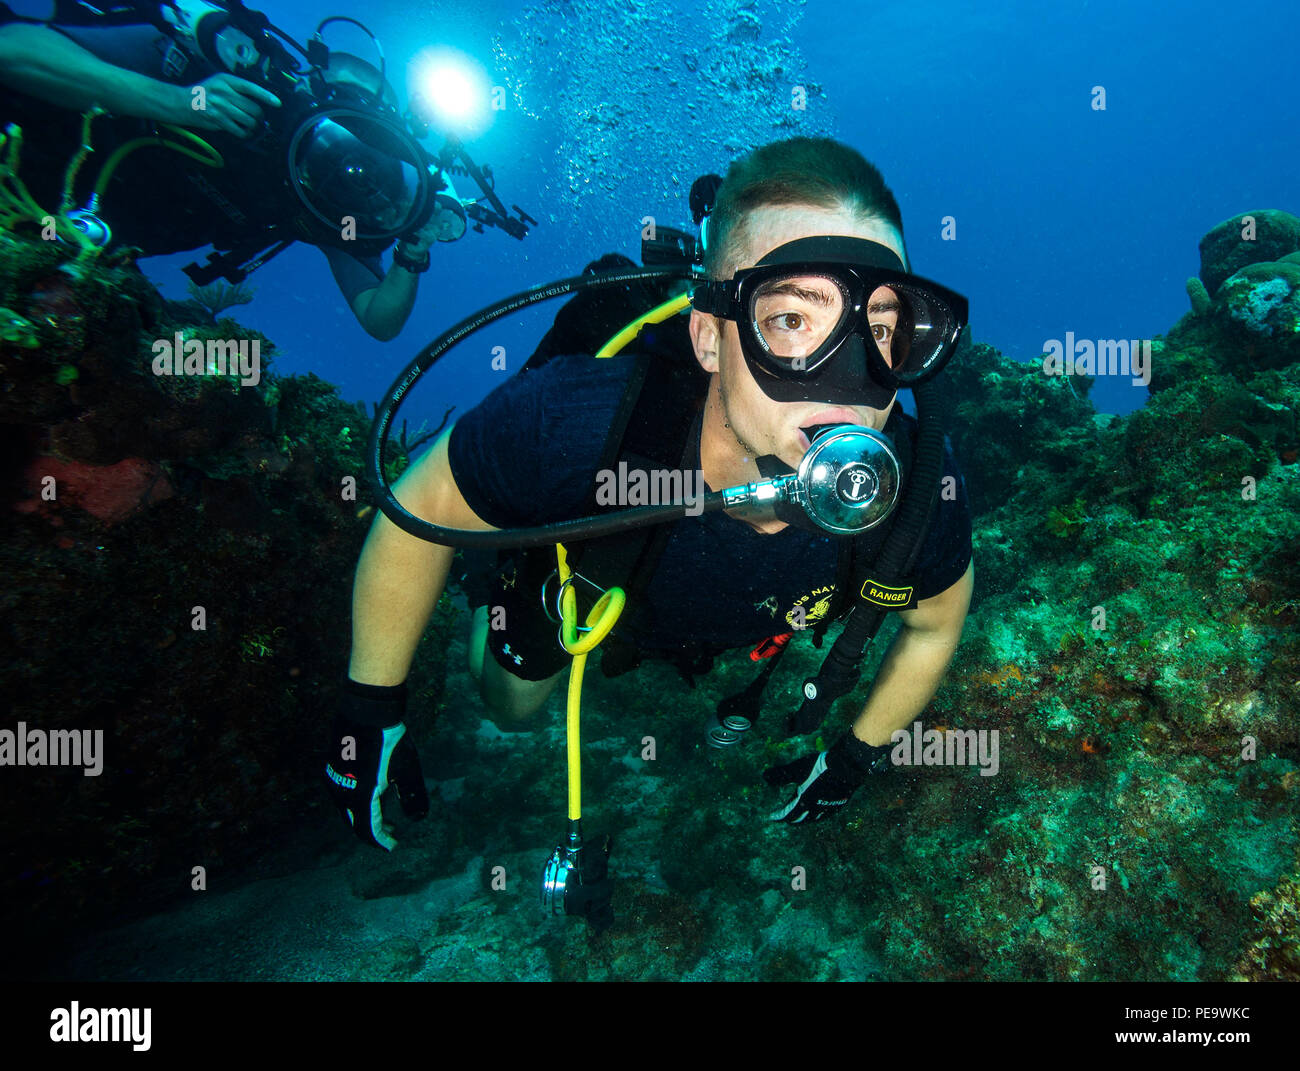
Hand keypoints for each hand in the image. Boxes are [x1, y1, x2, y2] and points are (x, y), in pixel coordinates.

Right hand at [183, 73, 279, 137]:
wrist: (184, 102)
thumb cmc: (206, 92)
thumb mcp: (219, 82)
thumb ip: (237, 89)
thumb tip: (259, 102)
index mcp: (226, 80)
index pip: (250, 87)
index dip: (265, 96)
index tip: (277, 103)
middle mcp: (224, 93)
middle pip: (253, 108)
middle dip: (260, 116)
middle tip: (258, 118)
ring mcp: (221, 107)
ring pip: (248, 121)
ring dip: (253, 126)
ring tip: (251, 125)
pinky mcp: (218, 120)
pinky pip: (239, 130)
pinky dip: (245, 133)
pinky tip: (244, 131)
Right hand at [326, 681, 428, 849]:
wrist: (366, 711)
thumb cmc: (389, 741)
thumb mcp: (407, 770)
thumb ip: (412, 796)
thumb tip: (418, 818)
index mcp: (360, 799)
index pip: (369, 831)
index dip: (382, 841)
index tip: (393, 845)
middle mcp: (341, 794)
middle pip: (355, 824)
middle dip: (373, 831)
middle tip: (392, 831)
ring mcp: (333, 781)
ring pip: (347, 809)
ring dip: (364, 816)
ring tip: (384, 815)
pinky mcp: (330, 769)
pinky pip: (341, 794)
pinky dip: (355, 802)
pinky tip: (370, 794)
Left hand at [764, 733, 890, 823]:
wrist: (847, 767)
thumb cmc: (819, 767)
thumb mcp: (796, 769)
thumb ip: (780, 775)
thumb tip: (764, 777)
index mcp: (804, 802)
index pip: (788, 813)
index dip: (778, 815)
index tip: (772, 817)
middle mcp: (816, 809)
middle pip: (800, 819)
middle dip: (792, 819)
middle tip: (786, 819)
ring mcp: (829, 808)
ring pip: (814, 819)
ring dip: (805, 819)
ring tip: (802, 816)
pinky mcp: (839, 804)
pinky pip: (826, 814)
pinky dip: (819, 814)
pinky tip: (820, 810)